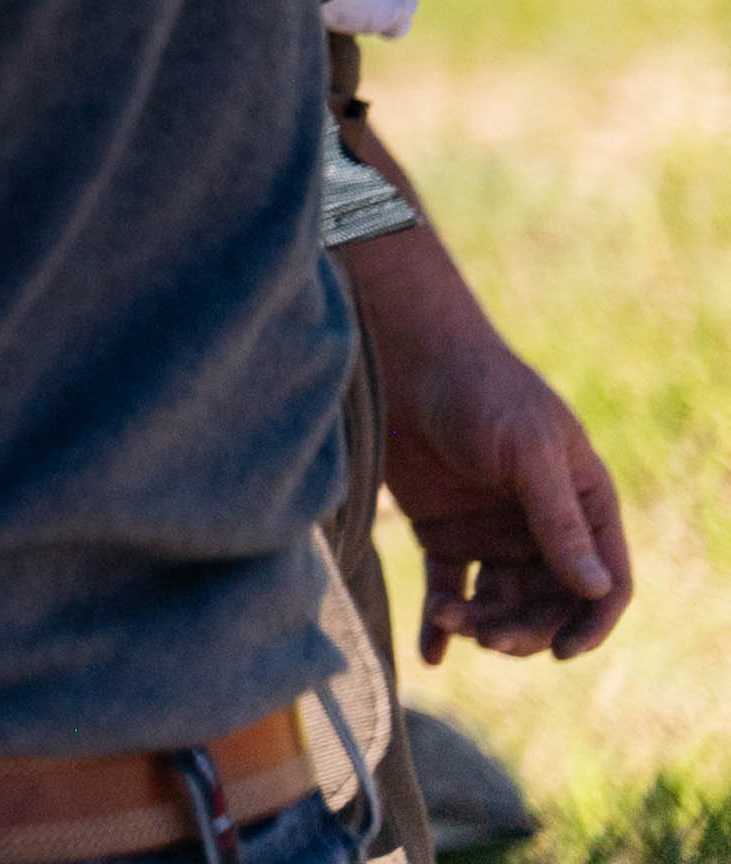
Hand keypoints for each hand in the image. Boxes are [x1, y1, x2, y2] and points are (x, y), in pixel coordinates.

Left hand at [372, 304, 630, 660]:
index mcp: (583, 507)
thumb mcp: (527, 452)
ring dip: (479, 625)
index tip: (561, 651)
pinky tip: (430, 651)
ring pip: (498, 603)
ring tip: (449, 623)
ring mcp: (492, 534)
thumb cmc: (480, 393)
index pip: (604, 583)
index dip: (589, 622)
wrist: (405, 360)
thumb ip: (558, 520)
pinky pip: (449, 590)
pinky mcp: (443, 533)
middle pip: (548, 604)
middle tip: (490, 639)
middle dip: (525, 629)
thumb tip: (595, 589)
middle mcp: (542, 528)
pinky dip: (440, 621)